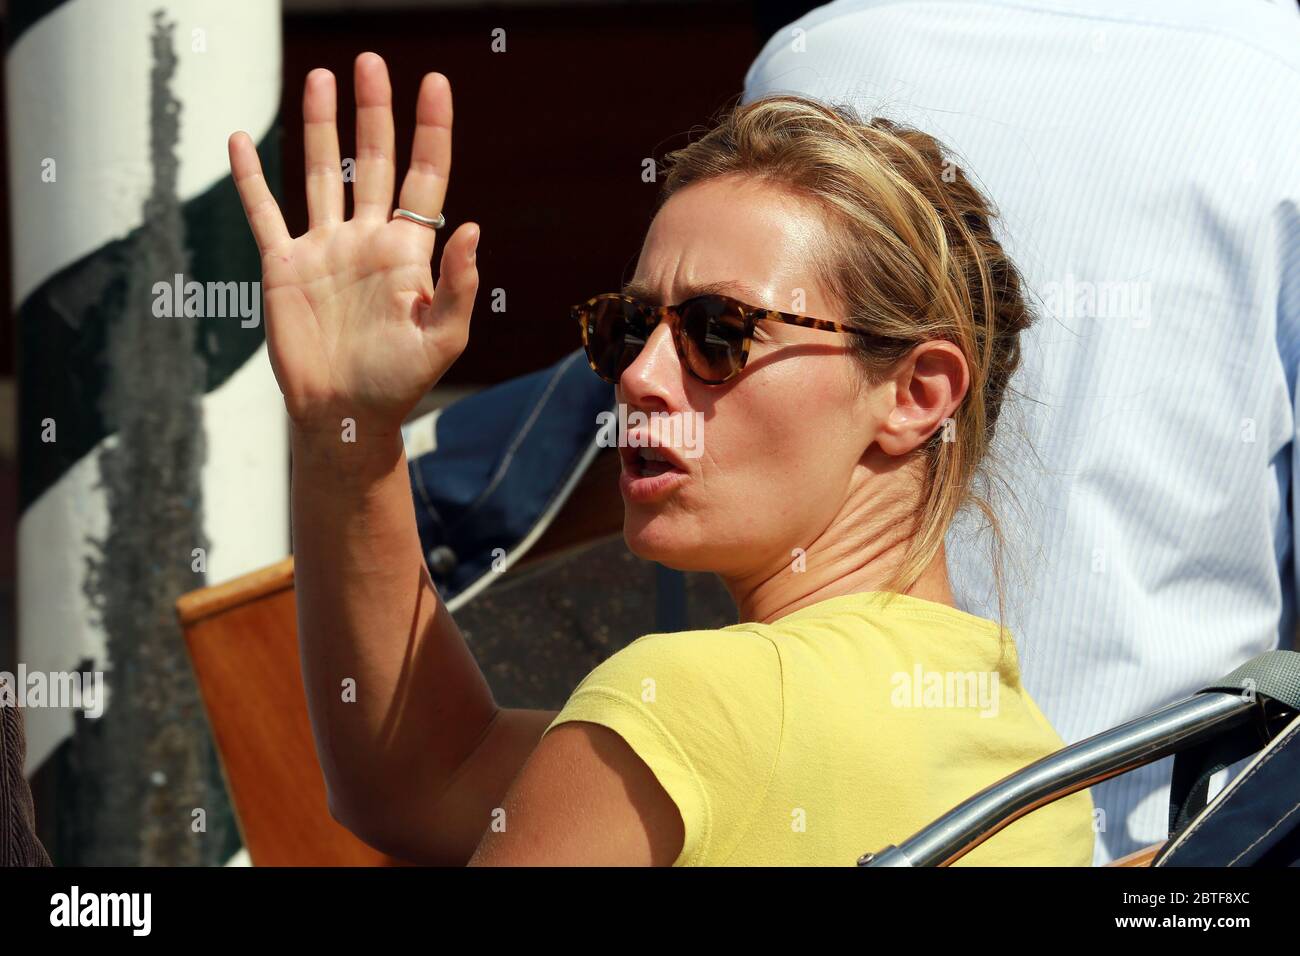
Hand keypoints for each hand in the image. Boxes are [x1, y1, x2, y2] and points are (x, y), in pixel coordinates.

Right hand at [228, 52, 479, 439]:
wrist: (345, 415)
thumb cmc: (399, 383)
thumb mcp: (442, 339)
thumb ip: (458, 286)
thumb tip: (476, 227)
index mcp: (408, 251)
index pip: (424, 178)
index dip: (431, 131)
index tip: (436, 83)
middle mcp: (367, 239)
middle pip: (372, 160)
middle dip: (373, 111)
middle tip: (371, 60)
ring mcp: (324, 248)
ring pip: (320, 172)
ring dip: (319, 125)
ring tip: (322, 77)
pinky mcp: (284, 265)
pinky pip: (264, 212)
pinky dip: (250, 177)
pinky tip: (241, 138)